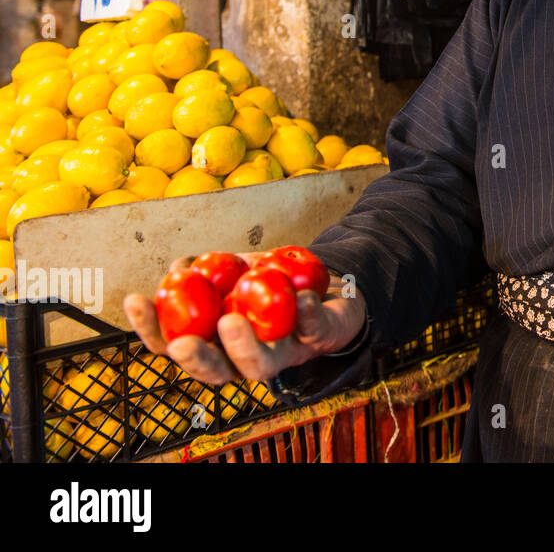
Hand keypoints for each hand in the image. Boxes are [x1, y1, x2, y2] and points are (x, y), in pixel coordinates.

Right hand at [123, 253, 367, 384]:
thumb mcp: (234, 270)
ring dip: (244, 346)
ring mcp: (284, 353)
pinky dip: (308, 313)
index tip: (134, 300)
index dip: (149, 328)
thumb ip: (204, 270)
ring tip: (231, 322)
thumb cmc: (272, 284)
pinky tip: (303, 296)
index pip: (173, 345)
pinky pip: (313, 328)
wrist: (330, 284)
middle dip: (196, 359)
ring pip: (260, 365)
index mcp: (217, 344)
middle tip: (183, 343)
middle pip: (215, 371)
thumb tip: (176, 270)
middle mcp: (246, 358)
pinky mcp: (319, 338)